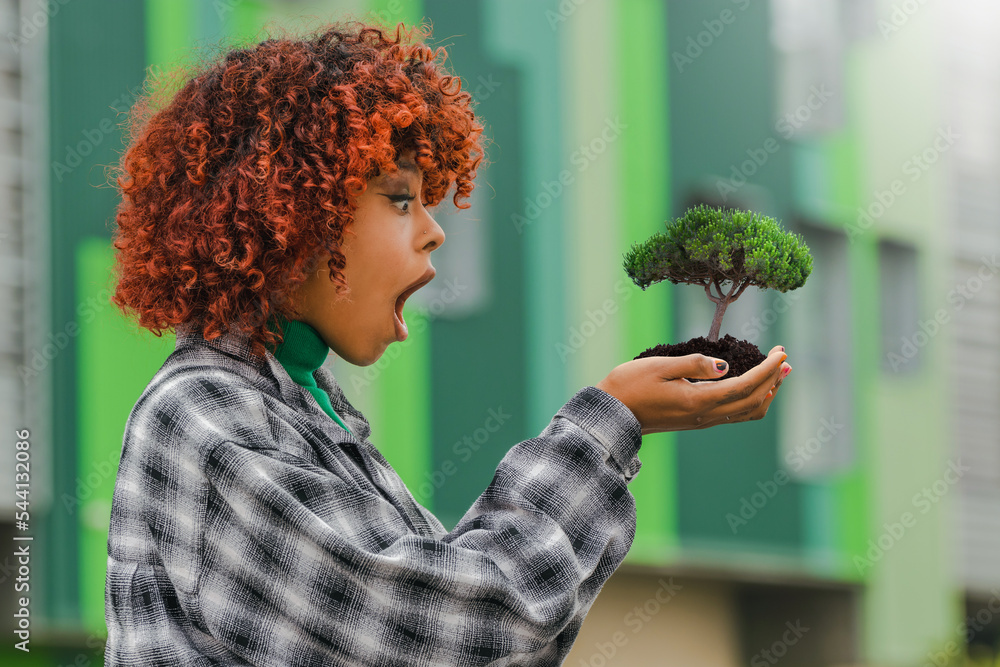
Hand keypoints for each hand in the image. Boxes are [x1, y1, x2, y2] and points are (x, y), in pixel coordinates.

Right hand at [595, 345, 789, 435]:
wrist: (611, 414)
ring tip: (778, 372)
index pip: (745, 385)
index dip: (767, 369)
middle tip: (784, 356)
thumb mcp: (659, 367)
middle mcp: (705, 415)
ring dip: (767, 391)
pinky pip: (735, 414)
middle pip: (753, 400)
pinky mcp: (697, 420)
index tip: (781, 351)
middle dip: (773, 378)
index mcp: (698, 401)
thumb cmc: (629, 385)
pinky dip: (753, 399)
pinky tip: (753, 386)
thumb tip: (725, 366)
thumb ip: (694, 365)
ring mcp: (702, 421)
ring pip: (748, 411)